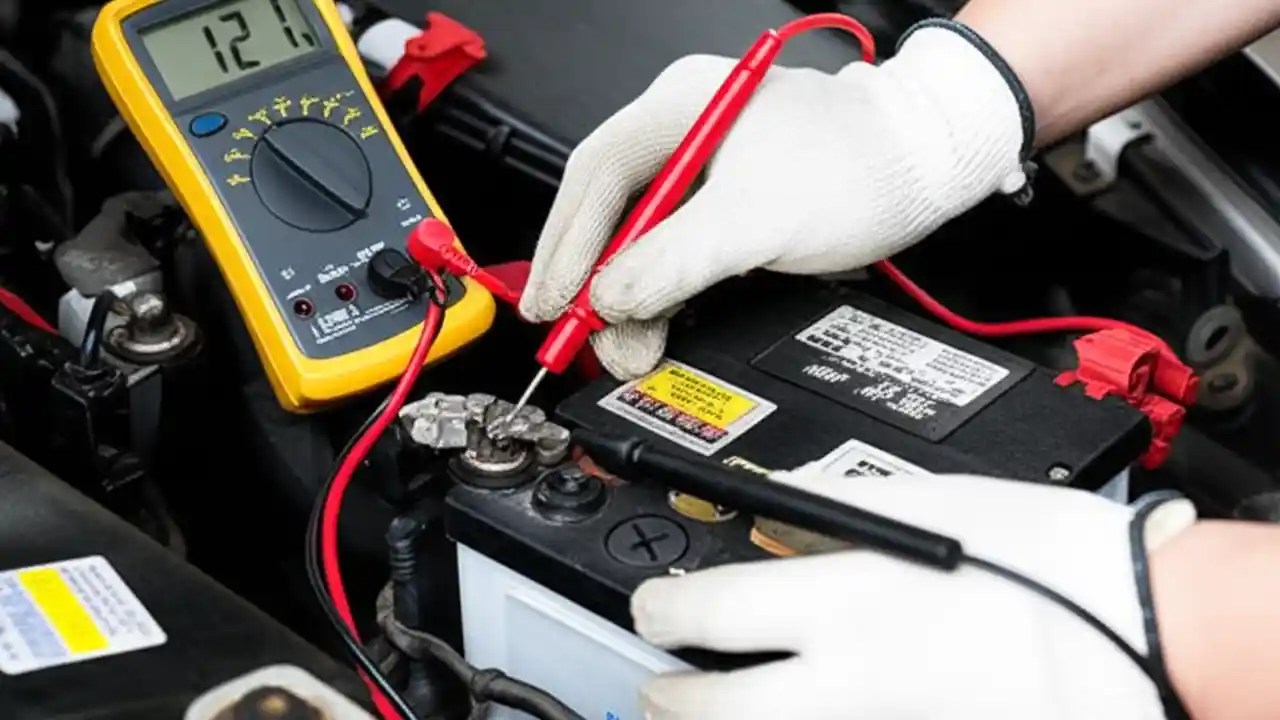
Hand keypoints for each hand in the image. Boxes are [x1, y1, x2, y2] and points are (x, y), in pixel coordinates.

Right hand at [521, 26, 1027, 377]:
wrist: (928, 168)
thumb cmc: (862, 168)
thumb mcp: (757, 220)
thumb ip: (674, 261)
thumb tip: (610, 298)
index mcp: (679, 108)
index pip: (595, 178)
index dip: (566, 247)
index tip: (555, 302)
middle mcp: (683, 130)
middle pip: (606, 206)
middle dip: (586, 275)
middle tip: (572, 329)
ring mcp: (704, 166)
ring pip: (637, 232)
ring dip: (621, 290)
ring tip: (616, 339)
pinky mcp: (727, 200)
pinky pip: (671, 245)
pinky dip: (656, 286)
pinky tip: (650, 316)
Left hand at [631, 470, 1196, 718]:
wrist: (1153, 634)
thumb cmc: (1059, 562)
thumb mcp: (933, 506)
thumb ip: (843, 518)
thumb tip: (784, 521)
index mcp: (849, 598)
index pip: (709, 611)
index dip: (661, 613)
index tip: (653, 612)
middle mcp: (852, 680)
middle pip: (715, 709)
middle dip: (672, 701)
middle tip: (661, 689)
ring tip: (714, 714)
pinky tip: (817, 718)